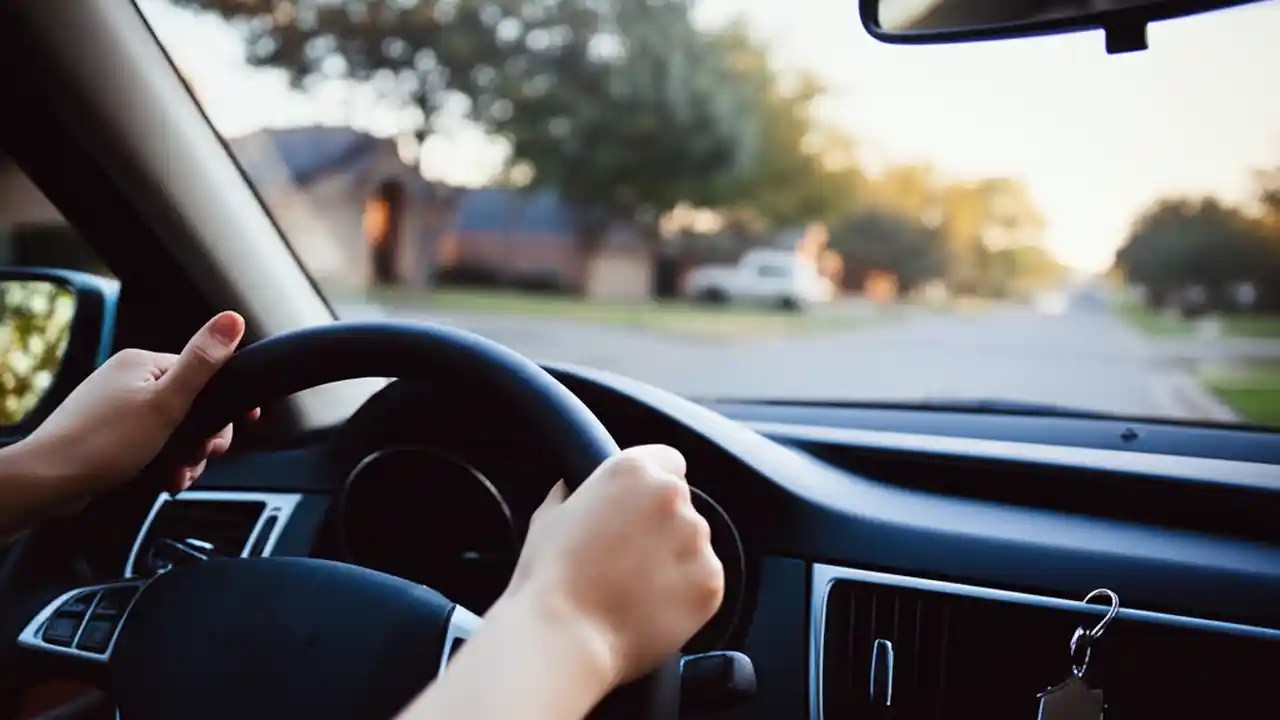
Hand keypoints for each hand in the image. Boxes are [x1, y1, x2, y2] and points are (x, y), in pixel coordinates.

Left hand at [16, 311, 254, 501]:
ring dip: (185, 456)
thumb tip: (232, 319)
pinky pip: (154, 442)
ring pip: (175, 428)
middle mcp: (129, 379)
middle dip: (201, 438)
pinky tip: (164, 477)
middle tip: (197, 458)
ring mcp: (118, 406)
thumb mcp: (165, 403)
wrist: (48, 482)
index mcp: (142, 362)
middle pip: (191, 405)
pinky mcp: (112, 432)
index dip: (219, 406)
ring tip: (177, 474)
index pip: (203, 374)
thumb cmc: (103, 443)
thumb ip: (202, 363)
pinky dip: (164, 461)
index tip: (228, 429)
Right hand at [504, 445, 724, 685]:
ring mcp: (696, 539)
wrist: (565, 638)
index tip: (640, 509)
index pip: (669, 461)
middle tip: (629, 556)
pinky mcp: (711, 581)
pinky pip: (704, 580)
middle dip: (662, 525)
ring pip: (695, 543)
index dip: (653, 485)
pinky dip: (685, 592)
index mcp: (633, 470)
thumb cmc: (550, 579)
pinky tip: (652, 606)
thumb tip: (571, 489)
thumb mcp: (549, 518)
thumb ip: (572, 495)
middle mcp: (672, 496)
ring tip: (636, 587)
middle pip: (682, 504)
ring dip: (675, 558)